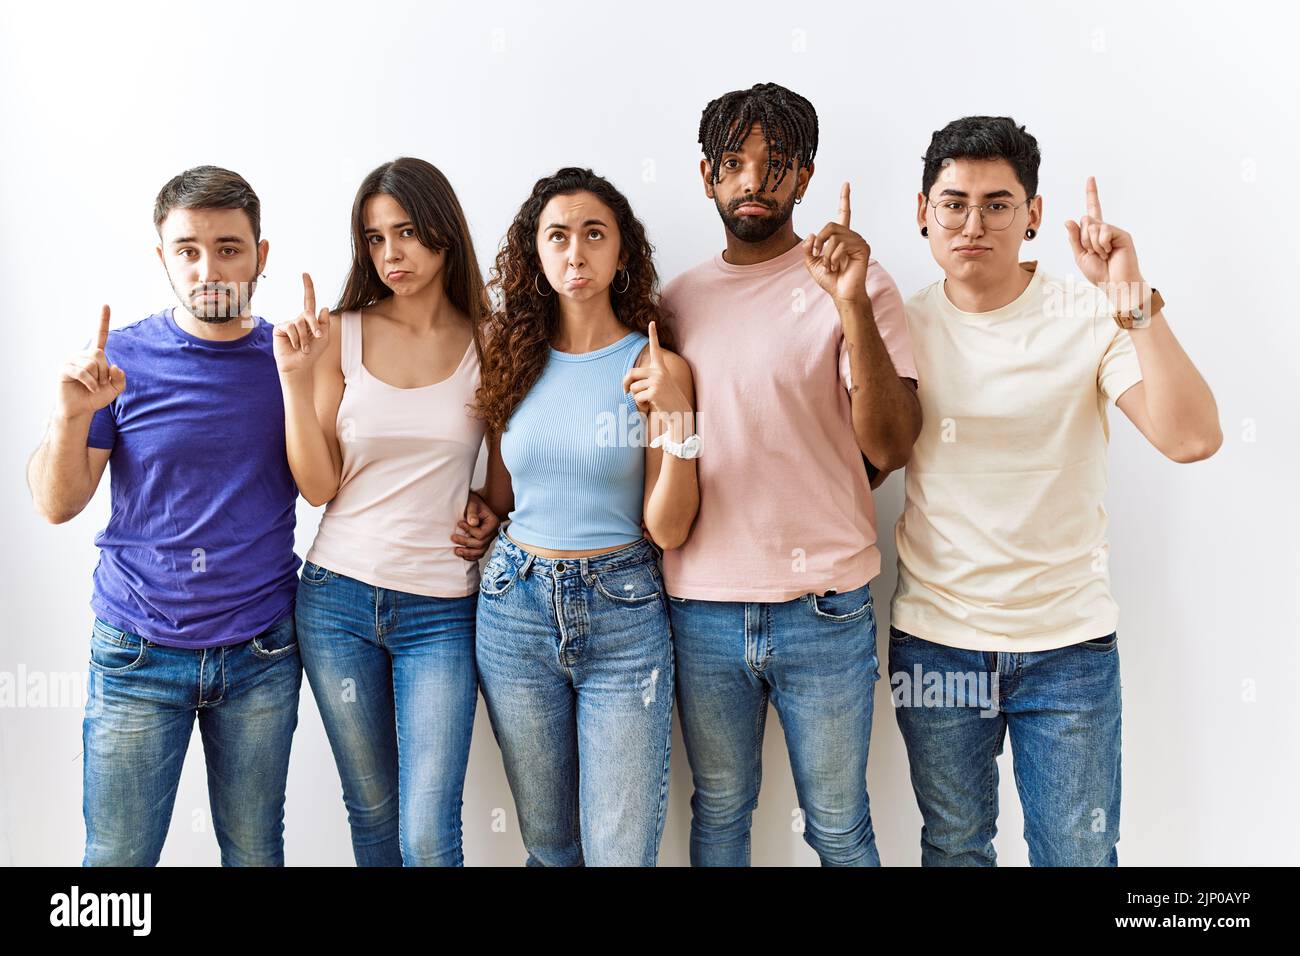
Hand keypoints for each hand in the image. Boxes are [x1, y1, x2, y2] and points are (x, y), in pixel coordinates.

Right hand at [57, 305, 125, 418]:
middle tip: (98, 384)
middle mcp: (83, 354)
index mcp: (95, 356)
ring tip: (91, 386)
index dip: (103, 320)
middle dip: (104, 374)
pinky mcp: (64, 368)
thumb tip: (115, 366)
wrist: (81, 410)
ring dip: (97, 380)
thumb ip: (121, 378)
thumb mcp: (116, 389)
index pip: (100, 335)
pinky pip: (83, 372)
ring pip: (92, 364)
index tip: (105, 304)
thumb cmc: (96, 397)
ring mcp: (72, 360)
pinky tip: (88, 388)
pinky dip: (90, 383)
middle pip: (100, 355)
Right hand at [274, 273, 330, 374]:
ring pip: (299, 323)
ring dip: (305, 338)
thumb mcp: (324, 339)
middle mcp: (299, 319)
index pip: (309, 300)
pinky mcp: (280, 328)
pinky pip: (290, 328)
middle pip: (308, 313)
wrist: (299, 366)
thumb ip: (325, 324)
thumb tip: (324, 307)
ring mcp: (288, 323)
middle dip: (314, 325)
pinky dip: (296, 339)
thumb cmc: (312, 354)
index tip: (305, 274)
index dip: (308, 287)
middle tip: (318, 337)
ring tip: (304, 349)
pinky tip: (295, 346)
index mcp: (310, 320)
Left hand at [451, 491, 499, 560]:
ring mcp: (489, 539)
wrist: (475, 504)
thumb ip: (472, 512)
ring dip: (468, 553)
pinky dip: (471, 556)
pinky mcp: (483, 543)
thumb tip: (472, 523)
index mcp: (493, 523)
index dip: (469, 531)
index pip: (482, 534)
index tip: (459, 523)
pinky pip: (479, 554)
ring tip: (456, 551)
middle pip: (480, 544)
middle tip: (452, 537)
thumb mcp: (472, 504)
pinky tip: (462, 555)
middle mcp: (493, 533)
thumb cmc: (473, 502)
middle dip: (465, 542)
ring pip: (480, 552)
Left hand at [622, 321, 688, 418]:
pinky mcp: (655, 392)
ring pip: (633, 388)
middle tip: (624, 392)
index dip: (653, 335)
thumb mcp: (655, 387)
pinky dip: (640, 404)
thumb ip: (642, 382)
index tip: (652, 322)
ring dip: (635, 398)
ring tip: (648, 401)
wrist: (679, 412)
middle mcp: (659, 372)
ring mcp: (658, 381)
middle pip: (631, 373)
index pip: (656, 349)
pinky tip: (650, 406)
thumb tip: (625, 386)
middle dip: (625, 384)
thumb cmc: (665, 400)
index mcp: (661, 368)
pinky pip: (637, 397)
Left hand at [803, 182, 871, 304]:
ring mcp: (858, 241)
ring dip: (826, 254)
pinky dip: (834, 257)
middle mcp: (851, 236)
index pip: (844, 213)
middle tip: (817, 254)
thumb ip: (808, 248)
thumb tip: (813, 234)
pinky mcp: (863, 248)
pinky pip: (842, 245)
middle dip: (819, 240)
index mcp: (840, 237)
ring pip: (835, 236)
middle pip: (831, 225)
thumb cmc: (830, 279)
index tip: (846, 184)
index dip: (844, 199)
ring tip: (829, 266)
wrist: (841, 294)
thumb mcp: (811, 263)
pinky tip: (836, 266)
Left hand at [1065, 177, 1145, 308]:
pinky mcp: (1121, 233)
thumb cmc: (1100, 273)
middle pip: (1085, 220)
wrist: (1115, 284)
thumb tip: (1069, 220)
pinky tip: (1109, 253)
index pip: (1092, 210)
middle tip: (1095, 253)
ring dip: (1092, 244)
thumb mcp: (1080, 256)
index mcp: (1095, 233)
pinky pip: (1102, 230)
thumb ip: (1074, 238)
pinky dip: (1101, 244)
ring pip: (1092, 226)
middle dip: (1083, 240)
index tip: (1090, 178)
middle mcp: (1105, 229)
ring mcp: (1114, 230)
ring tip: (1103, 255)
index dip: (1091, 194)